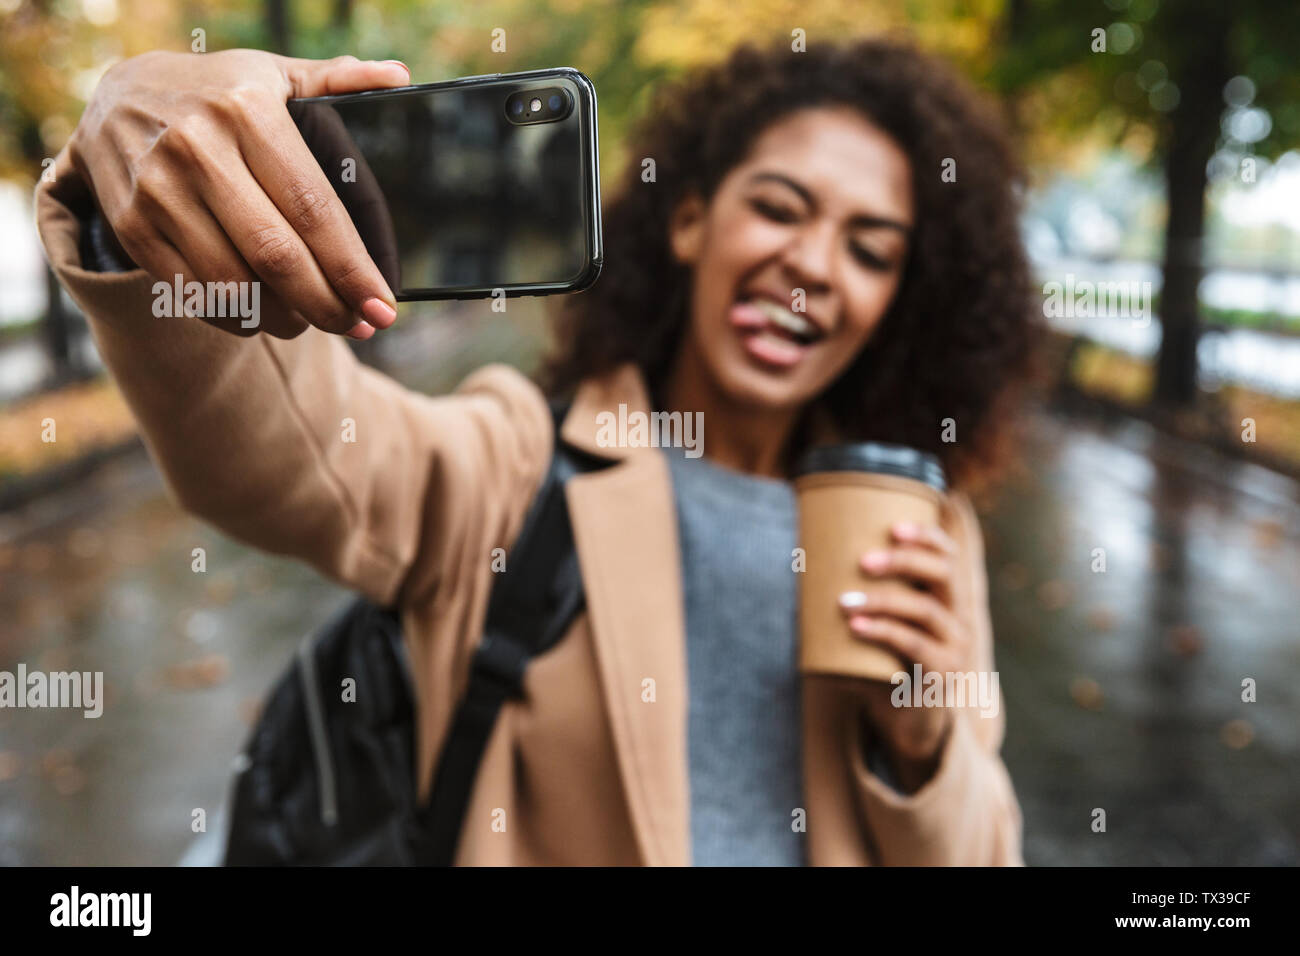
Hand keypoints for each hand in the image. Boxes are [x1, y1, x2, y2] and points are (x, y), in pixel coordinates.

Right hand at [66, 49, 408, 338]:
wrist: (115, 96)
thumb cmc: (217, 92)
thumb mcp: (272, 73)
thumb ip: (336, 79)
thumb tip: (399, 77)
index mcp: (247, 111)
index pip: (313, 208)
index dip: (352, 267)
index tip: (384, 305)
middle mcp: (198, 149)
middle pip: (276, 256)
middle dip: (326, 303)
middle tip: (359, 325)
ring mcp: (159, 190)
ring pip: (234, 285)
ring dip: (284, 318)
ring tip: (311, 321)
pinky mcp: (132, 226)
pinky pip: (195, 293)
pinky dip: (237, 317)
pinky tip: (262, 314)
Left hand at [837, 520, 972, 787]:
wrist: (908, 723)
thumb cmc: (885, 665)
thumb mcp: (876, 628)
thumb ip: (854, 601)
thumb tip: (799, 571)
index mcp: (946, 599)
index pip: (948, 557)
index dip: (926, 537)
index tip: (892, 528)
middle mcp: (958, 618)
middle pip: (943, 574)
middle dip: (903, 561)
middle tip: (863, 561)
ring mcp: (955, 647)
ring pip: (925, 610)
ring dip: (882, 600)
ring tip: (844, 600)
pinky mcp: (943, 674)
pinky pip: (914, 646)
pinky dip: (883, 632)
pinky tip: (855, 627)